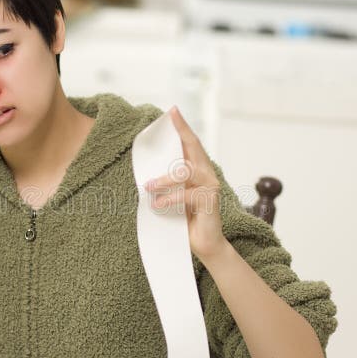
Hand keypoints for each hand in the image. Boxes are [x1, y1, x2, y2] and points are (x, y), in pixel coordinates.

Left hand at [145, 107, 229, 259]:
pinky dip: (169, 199)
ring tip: (147, 186)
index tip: (173, 111)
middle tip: (170, 117)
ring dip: (164, 178)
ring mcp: (211, 187)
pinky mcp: (210, 202)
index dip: (182, 127)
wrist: (205, 246)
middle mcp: (207, 175)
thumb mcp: (174, 198)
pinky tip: (156, 205)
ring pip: (186, 172)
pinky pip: (187, 195)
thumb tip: (145, 175)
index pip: (190, 145)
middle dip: (181, 131)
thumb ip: (168, 184)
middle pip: (194, 147)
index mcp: (198, 171)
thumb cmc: (187, 221)